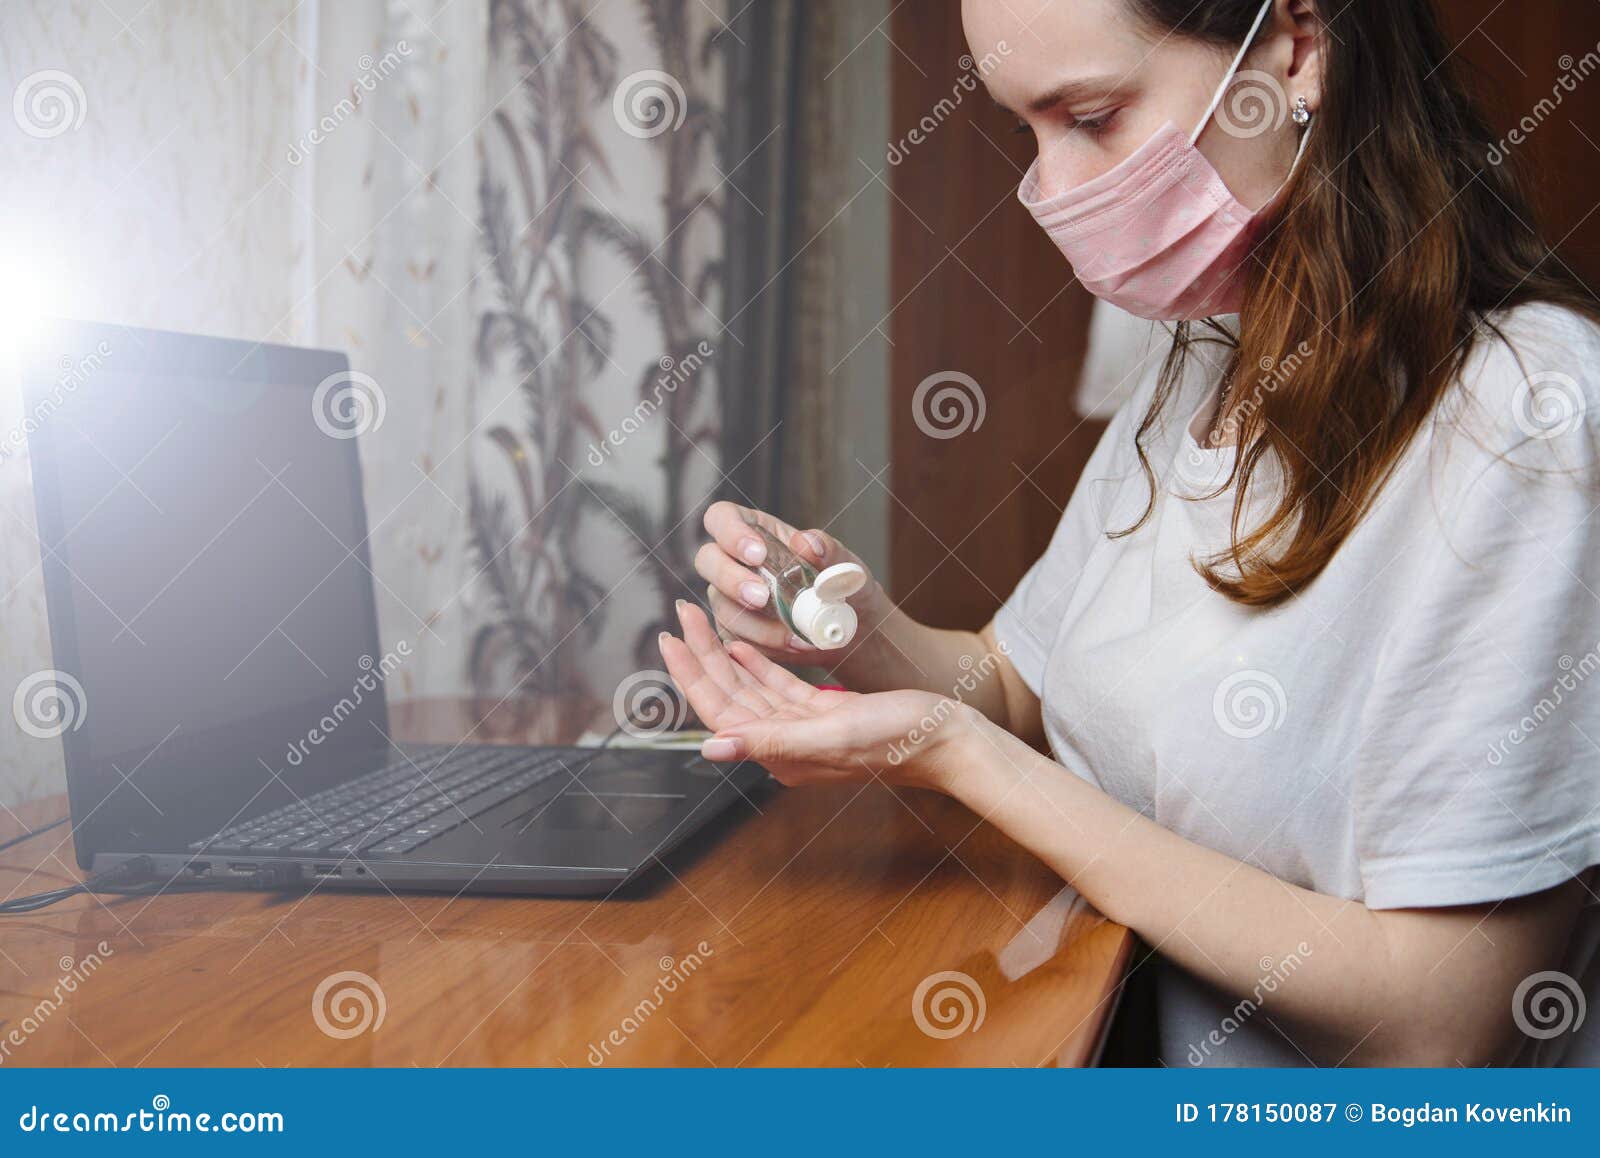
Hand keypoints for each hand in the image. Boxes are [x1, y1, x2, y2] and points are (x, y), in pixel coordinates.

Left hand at [659, 600, 971, 791]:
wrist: (946, 739)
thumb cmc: (897, 739)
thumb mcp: (832, 734)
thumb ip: (770, 741)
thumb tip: (710, 748)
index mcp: (780, 752)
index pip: (719, 710)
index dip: (691, 673)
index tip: (670, 637)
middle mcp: (785, 743)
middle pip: (728, 695)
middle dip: (701, 655)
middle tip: (682, 613)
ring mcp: (803, 728)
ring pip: (749, 687)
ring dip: (724, 655)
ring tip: (702, 620)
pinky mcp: (824, 713)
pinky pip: (778, 686)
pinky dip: (757, 664)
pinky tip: (743, 644)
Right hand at [695, 500, 886, 661]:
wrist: (849, 629)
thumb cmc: (842, 587)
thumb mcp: (845, 566)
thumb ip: (828, 551)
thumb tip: (805, 542)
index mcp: (755, 531)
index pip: (722, 518)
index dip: (730, 532)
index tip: (756, 553)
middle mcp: (733, 561)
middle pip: (707, 560)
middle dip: (730, 579)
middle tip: (762, 596)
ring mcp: (728, 597)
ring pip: (720, 605)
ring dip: (754, 622)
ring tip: (795, 632)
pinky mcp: (734, 629)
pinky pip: (733, 637)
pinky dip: (762, 644)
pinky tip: (792, 644)